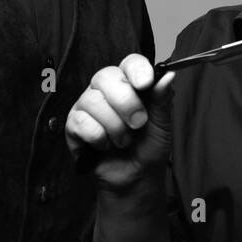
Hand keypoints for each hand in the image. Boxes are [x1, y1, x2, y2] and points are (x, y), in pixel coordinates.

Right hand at [65, 53, 174, 191]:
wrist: (136, 178)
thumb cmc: (149, 148)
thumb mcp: (162, 124)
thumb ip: (162, 99)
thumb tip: (168, 75)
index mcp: (130, 83)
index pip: (129, 63)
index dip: (136, 70)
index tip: (145, 84)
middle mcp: (106, 89)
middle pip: (105, 76)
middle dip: (126, 103)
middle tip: (138, 123)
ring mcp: (87, 105)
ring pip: (93, 101)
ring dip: (114, 127)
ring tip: (123, 141)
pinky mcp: (74, 124)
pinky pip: (81, 122)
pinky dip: (99, 138)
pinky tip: (105, 146)